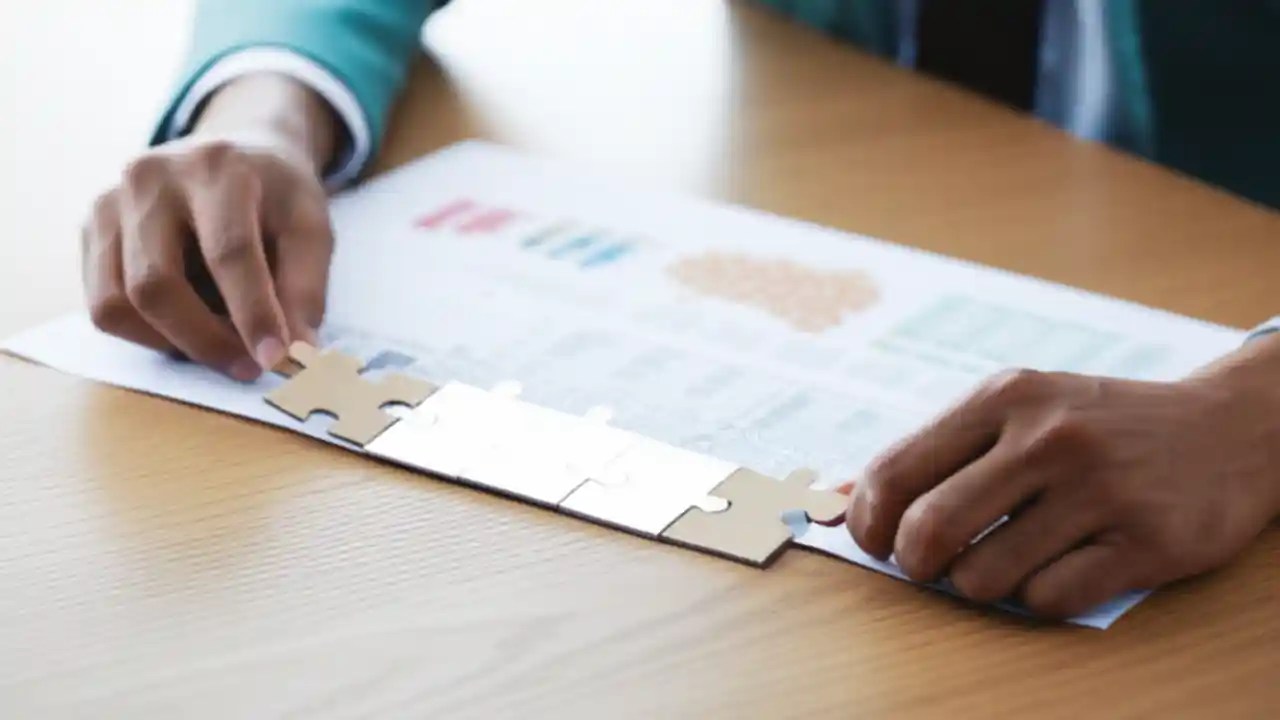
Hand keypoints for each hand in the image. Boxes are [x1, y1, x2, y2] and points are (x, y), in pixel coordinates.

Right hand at [80, 74, 338, 379]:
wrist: (234, 152)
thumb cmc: (275, 195)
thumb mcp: (310, 226)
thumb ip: (305, 286)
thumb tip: (296, 350)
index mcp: (217, 168)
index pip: (228, 251)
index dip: (252, 312)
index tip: (275, 359)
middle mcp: (151, 178)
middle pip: (157, 284)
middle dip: (205, 341)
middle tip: (248, 367)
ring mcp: (110, 202)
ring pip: (118, 303)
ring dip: (173, 342)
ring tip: (221, 345)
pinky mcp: (91, 229)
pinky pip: (103, 305)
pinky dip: (147, 333)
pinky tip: (188, 325)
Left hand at [846, 339, 1279, 618]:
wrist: (1228, 428)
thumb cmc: (1098, 425)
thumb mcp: (1019, 408)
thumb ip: (935, 451)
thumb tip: (833, 499)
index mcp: (1005, 397)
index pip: (896, 471)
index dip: (867, 521)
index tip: (873, 541)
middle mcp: (1049, 437)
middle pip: (929, 529)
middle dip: (913, 564)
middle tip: (928, 567)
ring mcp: (1101, 489)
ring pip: (984, 576)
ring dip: (977, 587)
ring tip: (1000, 565)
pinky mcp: (1147, 542)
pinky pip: (1049, 600)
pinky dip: (1036, 599)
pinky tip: (1056, 570)